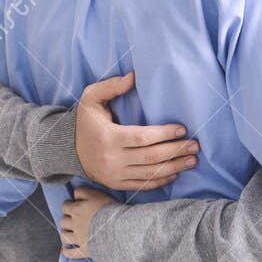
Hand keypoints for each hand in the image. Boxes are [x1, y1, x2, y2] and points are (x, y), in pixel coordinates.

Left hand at [60, 186, 115, 259]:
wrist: (121, 228)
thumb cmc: (112, 210)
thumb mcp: (98, 194)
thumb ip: (84, 192)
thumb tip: (76, 193)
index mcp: (77, 209)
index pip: (66, 204)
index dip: (71, 204)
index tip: (77, 205)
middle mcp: (75, 223)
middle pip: (63, 219)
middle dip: (67, 218)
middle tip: (75, 219)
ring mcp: (78, 237)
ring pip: (64, 235)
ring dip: (66, 233)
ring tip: (71, 232)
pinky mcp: (84, 249)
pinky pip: (70, 253)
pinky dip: (67, 251)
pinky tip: (66, 250)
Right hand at [76, 72, 200, 192]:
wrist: (67, 149)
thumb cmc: (85, 121)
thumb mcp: (91, 99)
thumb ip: (111, 86)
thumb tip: (134, 76)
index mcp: (108, 137)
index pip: (143, 138)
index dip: (165, 134)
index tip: (182, 129)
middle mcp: (112, 158)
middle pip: (151, 157)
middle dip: (176, 151)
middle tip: (195, 145)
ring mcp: (115, 174)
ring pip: (150, 173)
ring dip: (175, 167)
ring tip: (192, 159)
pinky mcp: (117, 184)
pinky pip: (143, 185)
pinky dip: (161, 181)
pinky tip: (176, 172)